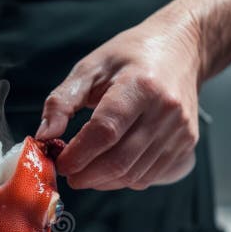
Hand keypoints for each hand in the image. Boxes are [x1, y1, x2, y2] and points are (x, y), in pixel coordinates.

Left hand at [36, 13, 201, 190]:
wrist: (180, 50)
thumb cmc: (130, 57)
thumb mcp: (90, 67)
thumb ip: (62, 101)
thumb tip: (44, 136)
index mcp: (141, 84)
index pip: (106, 130)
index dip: (79, 154)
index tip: (60, 162)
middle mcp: (166, 109)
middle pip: (120, 160)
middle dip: (87, 175)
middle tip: (69, 174)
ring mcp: (180, 130)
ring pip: (134, 175)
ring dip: (103, 181)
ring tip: (85, 171)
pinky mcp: (186, 144)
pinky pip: (148, 177)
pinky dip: (123, 180)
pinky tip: (109, 168)